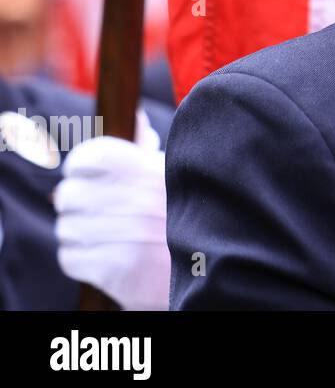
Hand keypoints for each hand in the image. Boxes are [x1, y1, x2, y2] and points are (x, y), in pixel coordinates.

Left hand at [53, 110, 169, 310]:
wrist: (213, 262)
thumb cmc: (187, 213)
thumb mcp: (173, 172)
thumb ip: (145, 147)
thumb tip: (135, 119)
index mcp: (143, 167)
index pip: (84, 157)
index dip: (83, 167)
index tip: (92, 176)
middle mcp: (131, 197)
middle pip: (68, 195)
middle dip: (81, 204)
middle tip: (104, 211)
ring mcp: (120, 234)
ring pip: (67, 228)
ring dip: (82, 234)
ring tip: (112, 236)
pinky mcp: (111, 268)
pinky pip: (70, 258)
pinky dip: (83, 260)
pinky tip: (109, 256)